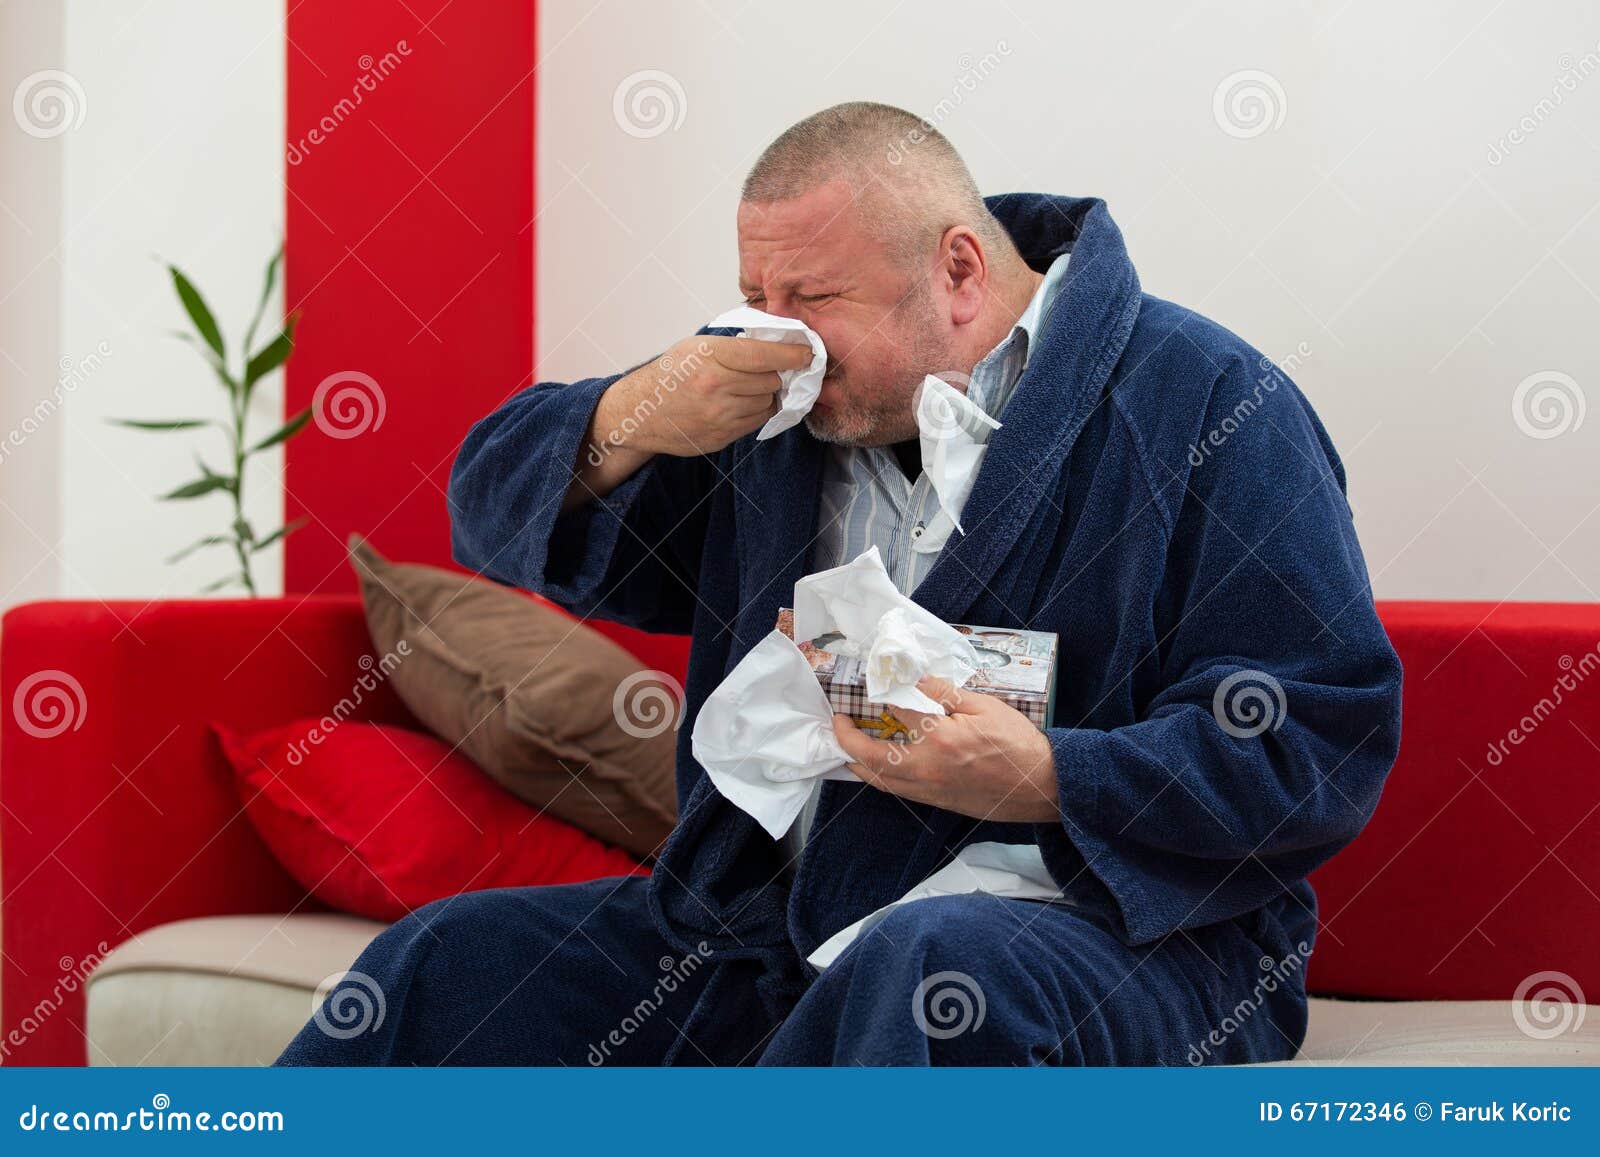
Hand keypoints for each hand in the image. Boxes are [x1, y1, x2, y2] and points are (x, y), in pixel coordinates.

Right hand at [592, 333, 812, 457]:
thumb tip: (778, 342)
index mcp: (709, 355)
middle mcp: (715, 386)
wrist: (639, 413)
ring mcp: (718, 415)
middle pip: (771, 380)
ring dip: (766, 395)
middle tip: (770, 370)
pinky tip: (740, 404)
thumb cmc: (669, 374)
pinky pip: (756, 422)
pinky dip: (756, 412)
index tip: (808, 353)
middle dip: (775, 374)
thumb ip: (734, 345)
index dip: (792, 355)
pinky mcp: (721, 436)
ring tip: (747, 388)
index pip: (765, 354)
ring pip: (767, 403)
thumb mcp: (695, 346)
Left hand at [831, 675, 1059, 822]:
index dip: (884, 692)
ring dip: (857, 762)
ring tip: (846, 745)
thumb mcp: (983, 706)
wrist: (1039, 786)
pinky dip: (878, 777)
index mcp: (940, 738)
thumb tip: (915, 679)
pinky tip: (875, 765)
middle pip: (871, 756)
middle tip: (837, 720)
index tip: (876, 680)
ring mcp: (929, 789)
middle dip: (847, 738)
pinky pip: (896, 790)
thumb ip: (944, 693)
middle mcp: (927, 767)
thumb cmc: (1017, 744)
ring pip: (879, 780)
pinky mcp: (935, 802)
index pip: (897, 709)